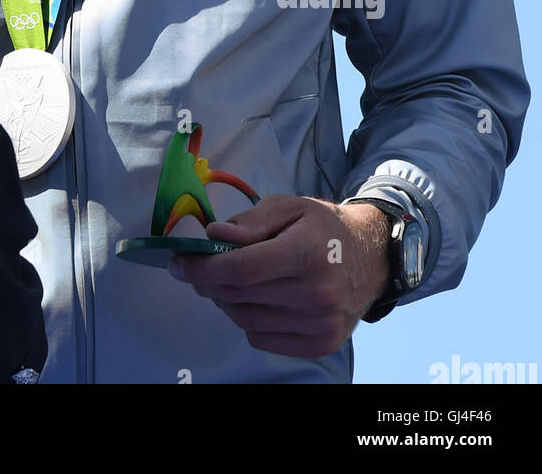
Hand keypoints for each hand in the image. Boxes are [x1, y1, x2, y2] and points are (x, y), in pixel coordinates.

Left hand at [168, 195, 391, 358]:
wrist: (371, 258)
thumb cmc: (324, 228)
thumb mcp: (290, 207)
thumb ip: (251, 220)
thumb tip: (213, 235)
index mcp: (308, 254)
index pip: (243, 269)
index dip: (204, 269)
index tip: (180, 264)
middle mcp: (317, 294)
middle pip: (240, 296)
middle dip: (207, 282)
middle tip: (195, 269)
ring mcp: (320, 324)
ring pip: (246, 320)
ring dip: (224, 301)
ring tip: (223, 281)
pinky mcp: (320, 344)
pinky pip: (262, 339)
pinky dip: (246, 320)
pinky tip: (252, 299)